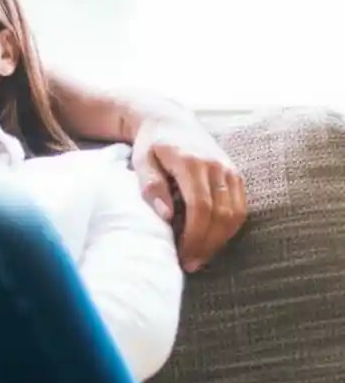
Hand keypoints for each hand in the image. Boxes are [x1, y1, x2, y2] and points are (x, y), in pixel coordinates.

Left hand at [131, 115, 246, 271]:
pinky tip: (211, 241)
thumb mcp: (142, 160)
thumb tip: (166, 215)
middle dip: (207, 244)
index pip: (201, 207)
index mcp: (191, 162)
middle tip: (190, 264)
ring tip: (200, 257)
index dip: (194, 236)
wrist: (170, 118)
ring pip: (236, 214)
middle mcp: (216, 165)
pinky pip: (241, 208)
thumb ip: (151, 185)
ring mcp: (230, 169)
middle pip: (221, 215)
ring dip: (219, 240)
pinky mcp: (236, 174)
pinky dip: (229, 228)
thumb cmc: (151, 143)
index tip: (182, 255)